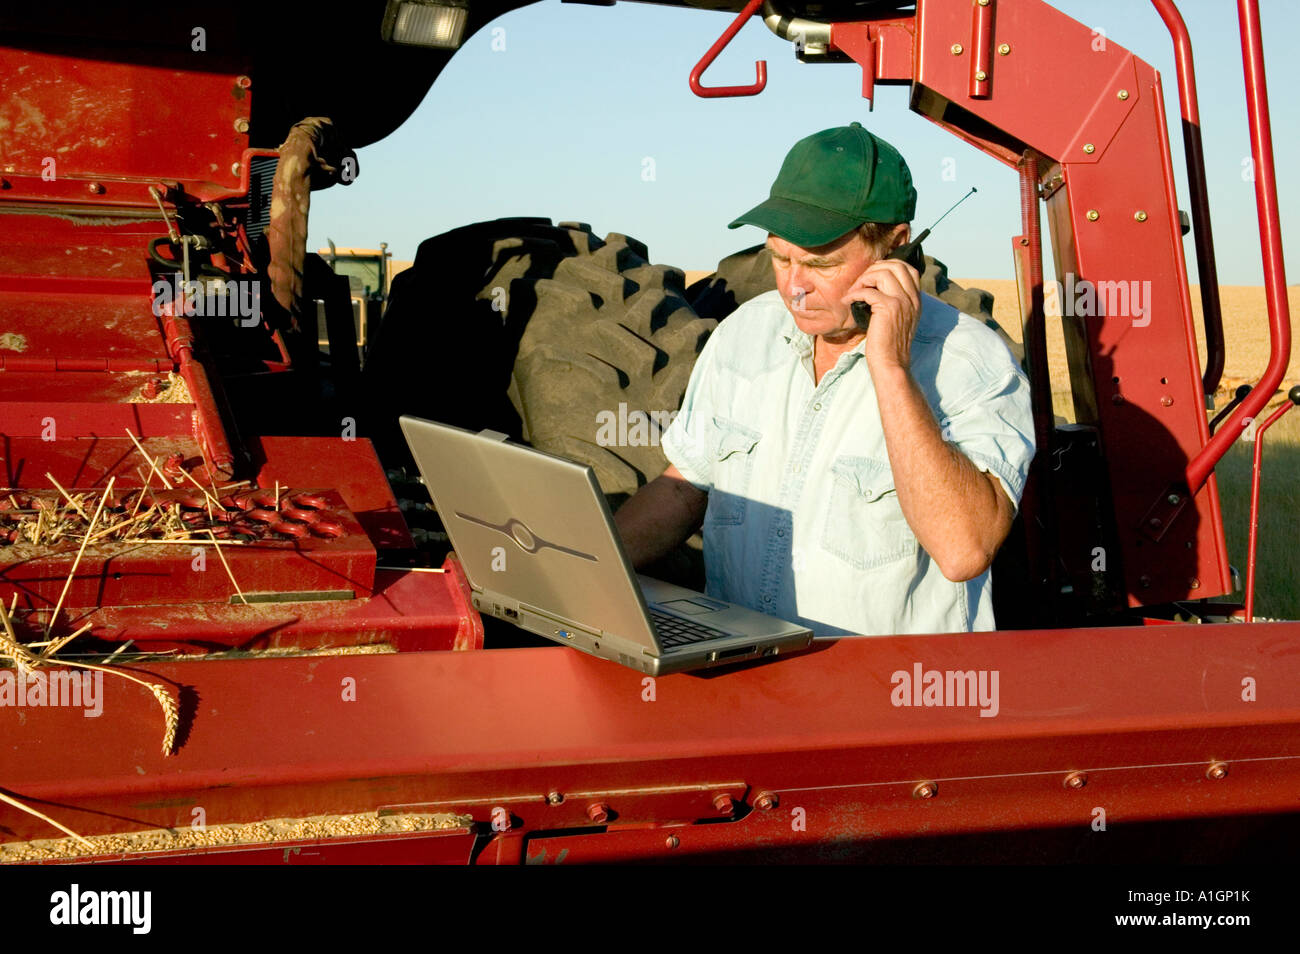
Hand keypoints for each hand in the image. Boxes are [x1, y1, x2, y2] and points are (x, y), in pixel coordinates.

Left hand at [841, 257, 920, 371]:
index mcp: (916, 299)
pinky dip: (854, 293)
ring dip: (864, 279)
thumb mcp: (899, 319)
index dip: (889, 265)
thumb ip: (896, 301)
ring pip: (883, 273)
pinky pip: (868, 291)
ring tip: (854, 291)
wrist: (891, 364)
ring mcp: (902, 301)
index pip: (909, 268)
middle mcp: (912, 298)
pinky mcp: (889, 308)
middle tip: (861, 281)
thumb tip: (877, 286)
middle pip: (896, 265)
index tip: (872, 275)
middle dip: (875, 268)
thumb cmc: (889, 344)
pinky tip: (847, 301)